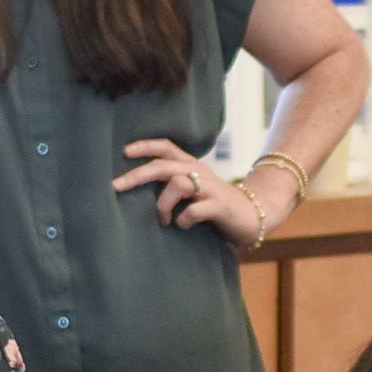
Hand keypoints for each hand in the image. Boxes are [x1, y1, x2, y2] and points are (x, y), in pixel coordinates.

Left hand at [115, 139, 267, 250]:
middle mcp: (200, 173)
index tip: (124, 151)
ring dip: (163, 204)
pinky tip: (182, 226)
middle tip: (116, 187)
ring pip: (178, 184)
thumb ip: (171, 187)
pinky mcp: (221, 206)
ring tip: (163, 219)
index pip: (166, 148)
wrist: (255, 216)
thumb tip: (136, 191)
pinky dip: (183, 219)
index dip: (145, 146)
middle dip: (137, 175)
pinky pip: (195, 210)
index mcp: (192, 167)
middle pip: (163, 166)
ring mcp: (211, 189)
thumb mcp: (194, 191)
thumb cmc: (216, 206)